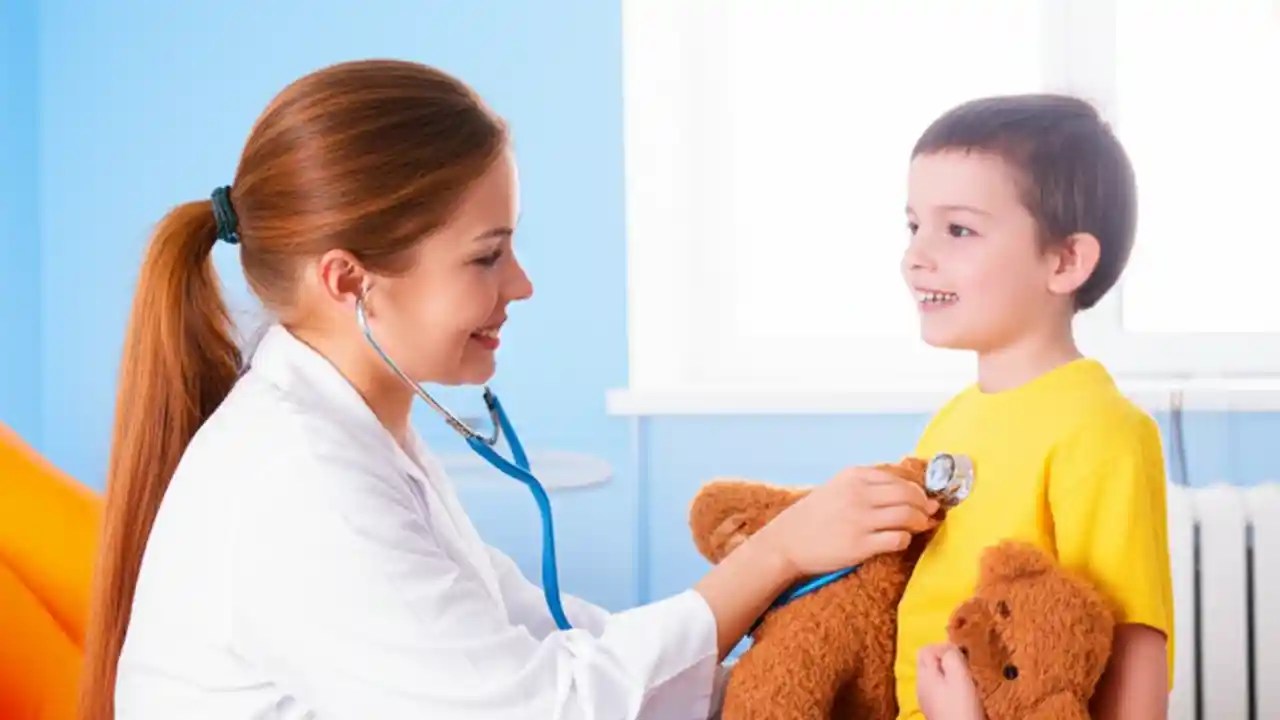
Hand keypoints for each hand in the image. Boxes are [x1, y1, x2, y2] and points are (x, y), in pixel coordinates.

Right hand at [754, 465, 937, 577]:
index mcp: (854, 476)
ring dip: (920, 522)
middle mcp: (858, 494)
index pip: (899, 477)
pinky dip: (905, 539)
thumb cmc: (814, 516)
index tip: (924, 497)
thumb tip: (908, 490)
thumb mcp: (837, 488)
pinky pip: (898, 539)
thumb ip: (868, 485)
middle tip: (929, 513)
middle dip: (924, 504)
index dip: (918, 488)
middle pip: (909, 495)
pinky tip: (900, 540)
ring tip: (920, 526)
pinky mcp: (860, 545)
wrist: (786, 542)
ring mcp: (860, 520)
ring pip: (908, 516)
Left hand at [917, 643, 985, 719]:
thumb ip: (951, 657)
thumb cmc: (961, 707)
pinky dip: (951, 688)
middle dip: (946, 661)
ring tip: (966, 682)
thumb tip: (949, 649)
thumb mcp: (959, 676)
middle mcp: (921, 686)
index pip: (925, 649)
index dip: (943, 647)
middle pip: (928, 663)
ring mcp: (927, 700)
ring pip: (935, 677)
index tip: (961, 656)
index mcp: (924, 675)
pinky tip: (963, 696)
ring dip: (950, 675)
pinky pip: (940, 691)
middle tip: (964, 668)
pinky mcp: (935, 711)